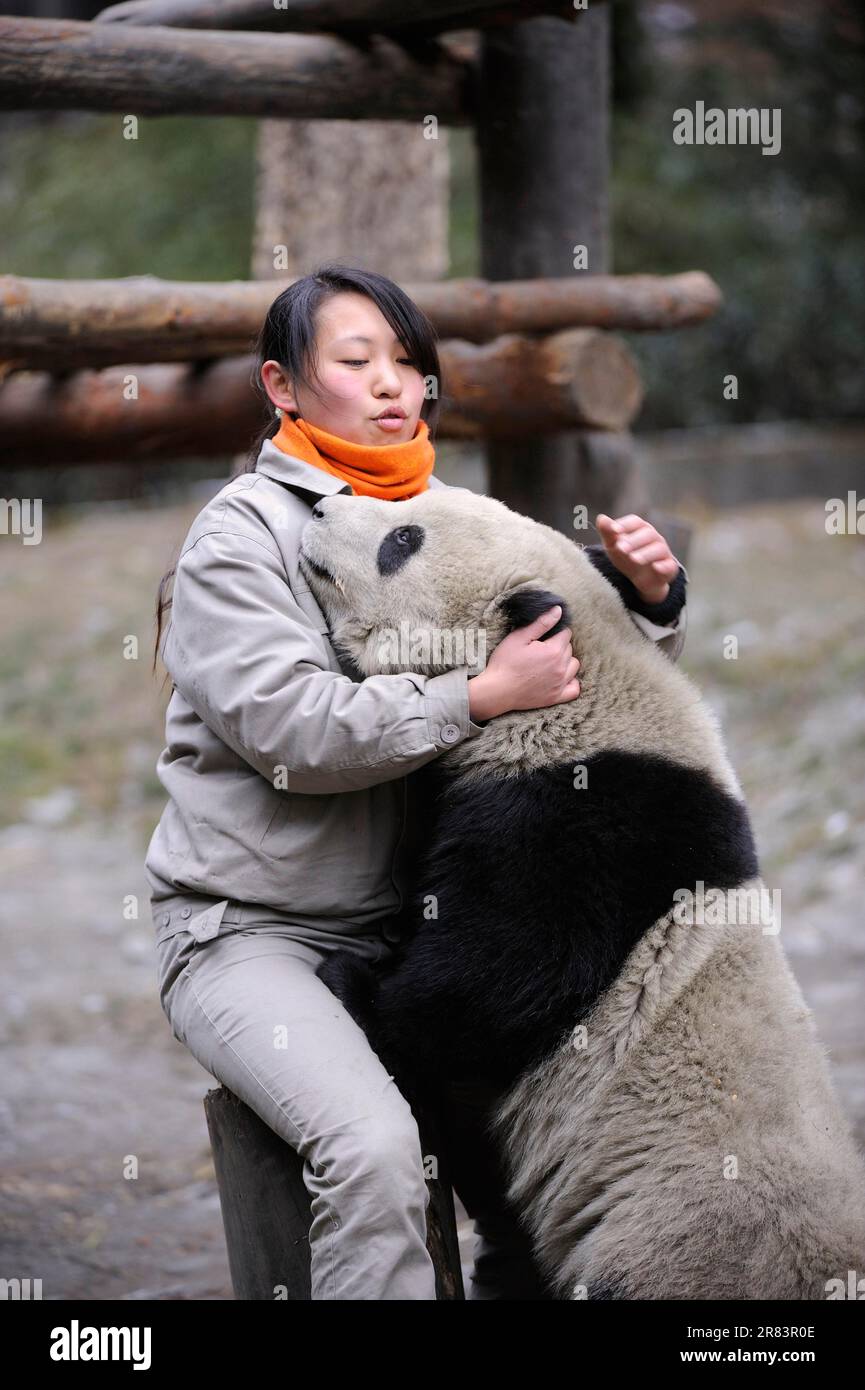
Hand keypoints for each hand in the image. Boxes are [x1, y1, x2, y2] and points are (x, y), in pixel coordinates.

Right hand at [468, 605, 580, 719]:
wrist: (497, 690)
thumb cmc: (505, 662)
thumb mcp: (519, 637)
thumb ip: (541, 623)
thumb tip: (558, 610)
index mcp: (553, 650)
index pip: (566, 633)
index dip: (554, 632)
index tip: (542, 636)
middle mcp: (561, 667)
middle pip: (569, 648)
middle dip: (559, 645)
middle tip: (541, 648)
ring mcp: (560, 684)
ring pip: (574, 665)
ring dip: (566, 661)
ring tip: (550, 661)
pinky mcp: (556, 697)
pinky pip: (575, 689)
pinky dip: (571, 682)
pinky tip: (560, 678)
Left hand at [595, 513, 679, 603]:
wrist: (640, 579)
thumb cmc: (626, 556)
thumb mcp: (613, 545)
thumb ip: (608, 532)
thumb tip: (601, 518)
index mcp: (640, 529)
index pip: (635, 522)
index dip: (625, 524)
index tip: (614, 530)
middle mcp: (654, 538)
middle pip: (648, 534)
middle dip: (633, 540)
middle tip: (620, 547)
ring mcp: (663, 553)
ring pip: (658, 549)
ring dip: (646, 553)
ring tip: (633, 558)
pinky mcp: (669, 568)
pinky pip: (669, 566)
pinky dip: (664, 566)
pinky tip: (656, 567)